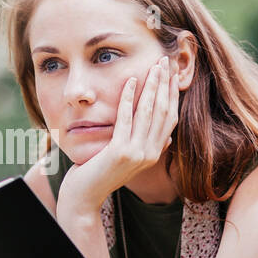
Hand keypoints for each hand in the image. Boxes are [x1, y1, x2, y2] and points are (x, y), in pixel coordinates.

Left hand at [58, 55, 179, 216]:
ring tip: (153, 66)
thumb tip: (169, 137)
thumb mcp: (129, 159)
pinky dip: (128, 98)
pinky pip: (126, 119)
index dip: (173, 94)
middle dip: (165, 84)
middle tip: (165, 60)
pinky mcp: (120, 153)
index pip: (171, 117)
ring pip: (149, 113)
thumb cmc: (101, 173)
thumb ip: (148, 147)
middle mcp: (150, 153)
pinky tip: (129, 81)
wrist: (84, 197)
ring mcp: (136, 154)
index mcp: (154, 153)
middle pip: (164, 111)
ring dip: (151, 86)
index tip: (172, 73)